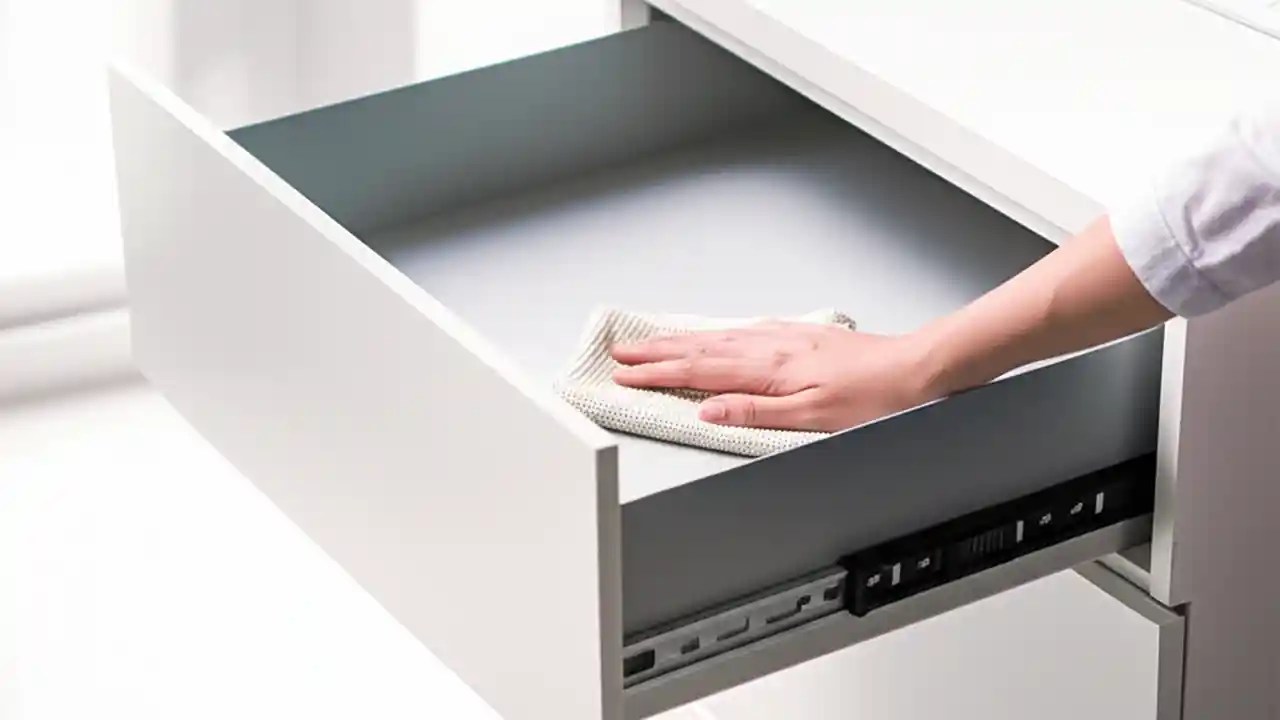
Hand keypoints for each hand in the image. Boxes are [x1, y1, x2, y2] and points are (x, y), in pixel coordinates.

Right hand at [610, 323, 943, 431]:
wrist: (915, 369)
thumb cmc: (872, 397)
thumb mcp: (811, 417)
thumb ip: (755, 411)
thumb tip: (708, 409)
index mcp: (769, 367)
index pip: (699, 369)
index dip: (658, 372)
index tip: (624, 374)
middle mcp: (772, 346)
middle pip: (701, 346)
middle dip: (657, 350)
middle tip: (621, 352)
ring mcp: (785, 337)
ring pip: (719, 334)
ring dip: (681, 338)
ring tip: (653, 340)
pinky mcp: (800, 336)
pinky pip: (743, 329)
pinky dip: (717, 330)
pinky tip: (714, 331)